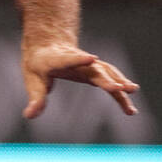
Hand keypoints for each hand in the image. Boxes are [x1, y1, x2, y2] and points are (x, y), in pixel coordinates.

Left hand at [21, 43, 138, 118]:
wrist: (51, 46)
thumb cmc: (40, 64)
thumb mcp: (32, 80)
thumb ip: (35, 98)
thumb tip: (29, 116)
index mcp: (58, 59)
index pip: (69, 59)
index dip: (79, 58)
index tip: (91, 58)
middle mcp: (79, 61)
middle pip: (95, 69)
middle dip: (108, 78)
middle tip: (120, 88)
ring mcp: (91, 65)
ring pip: (108, 74)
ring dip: (121, 84)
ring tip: (133, 93)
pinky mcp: (98, 72)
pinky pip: (112, 83)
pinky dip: (121, 95)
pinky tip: (130, 110)